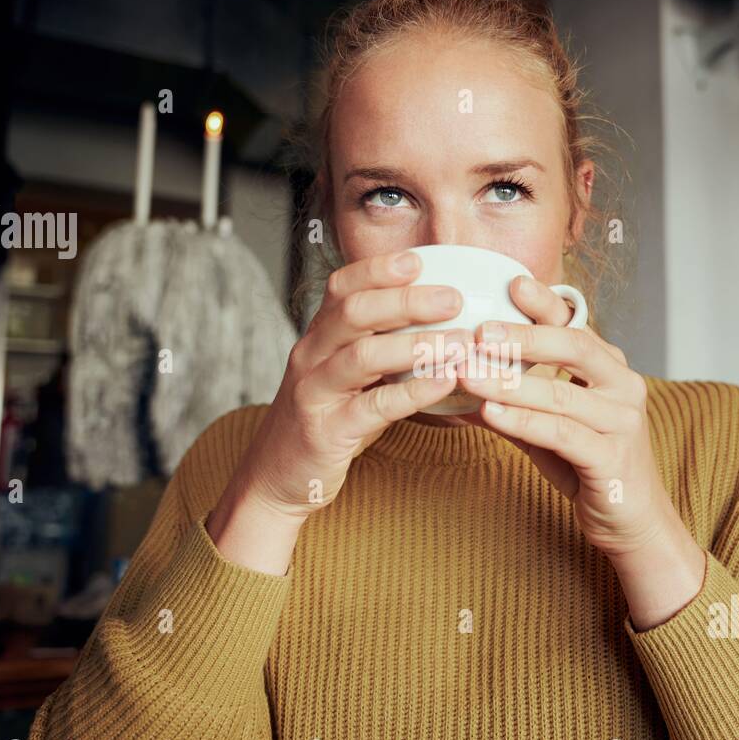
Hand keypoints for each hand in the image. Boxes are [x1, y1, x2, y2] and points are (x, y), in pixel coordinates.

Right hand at [208, 250, 468, 568]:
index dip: (378, 269)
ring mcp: (316, 393)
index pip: (342, 287)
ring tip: (460, 342)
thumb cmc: (326, 422)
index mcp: (318, 338)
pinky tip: (445, 383)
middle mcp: (311, 357)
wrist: (278, 478)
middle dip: (407, 300)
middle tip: (454, 298)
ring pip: (363, 355)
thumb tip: (443, 324)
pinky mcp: (328, 431)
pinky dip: (413, 392)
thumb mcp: (348, 377)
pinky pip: (373, 406)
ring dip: (417, 344)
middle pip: (355, 312)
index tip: (420, 260)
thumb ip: (381, 348)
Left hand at [458, 276, 706, 623]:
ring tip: (467, 374)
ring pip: (561, 394)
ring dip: (508, 383)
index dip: (545, 304)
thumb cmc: (590, 467)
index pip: (576, 325)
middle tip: (478, 331)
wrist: (634, 523)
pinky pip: (563, 434)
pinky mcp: (613, 459)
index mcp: (610, 369)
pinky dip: (523, 421)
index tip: (512, 282)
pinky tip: (489, 413)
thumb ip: (516, 400)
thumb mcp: (549, 426)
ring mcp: (623, 423)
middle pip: (574, 348)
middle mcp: (623, 387)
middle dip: (523, 337)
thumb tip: (464, 375)